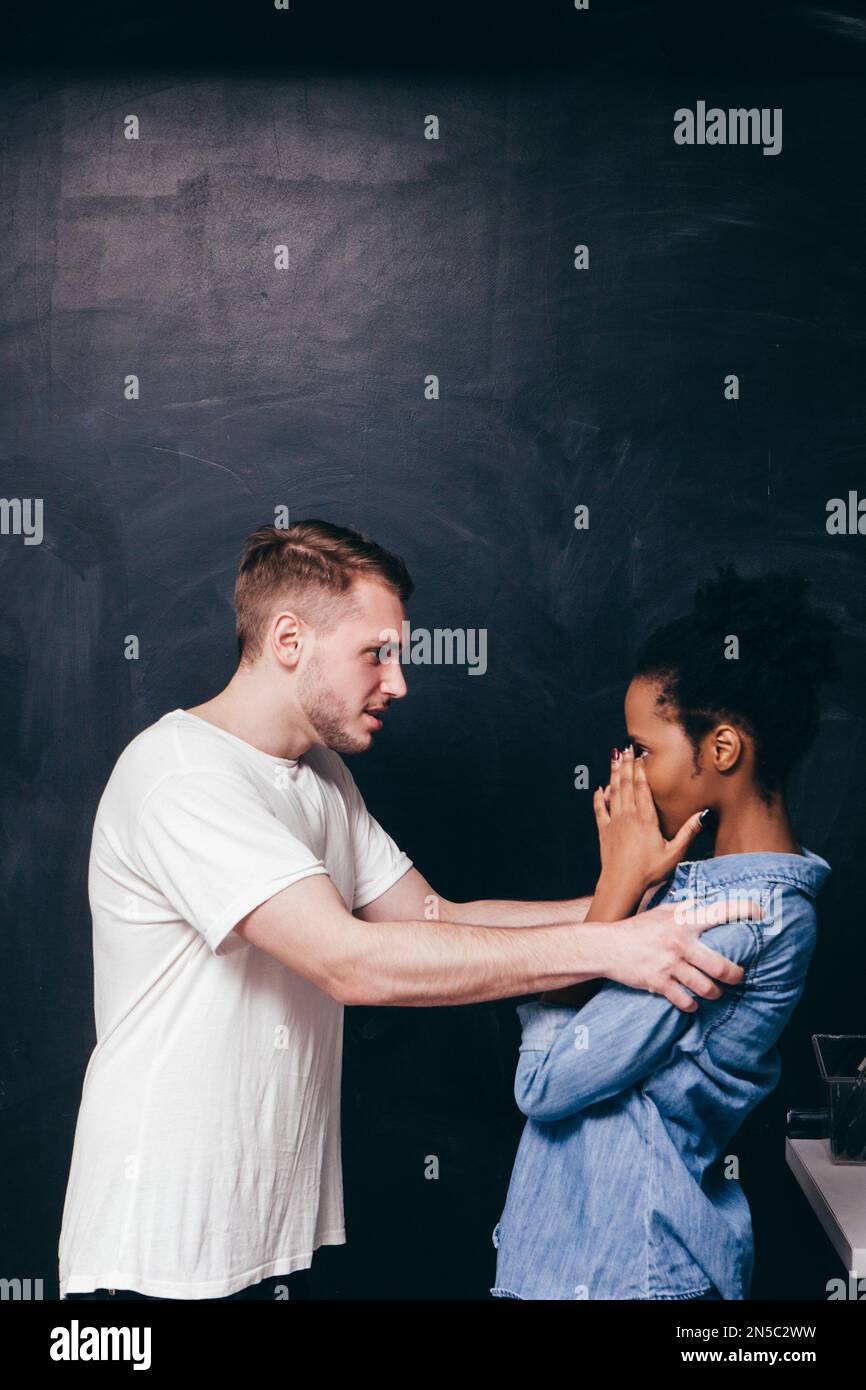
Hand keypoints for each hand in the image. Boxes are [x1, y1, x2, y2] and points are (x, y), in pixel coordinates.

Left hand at [592, 746, 707, 902]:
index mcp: (646, 818)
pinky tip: (599, 789)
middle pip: (627, 784)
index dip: (641, 769)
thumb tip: (705, 814)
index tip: (640, 754)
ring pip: (613, 792)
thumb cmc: (649, 871)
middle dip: (627, 765)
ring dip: (614, 774)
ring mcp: (614, 822)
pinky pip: (600, 810)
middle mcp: (628, 816)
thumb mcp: (675, 853)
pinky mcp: (604, 832)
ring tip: (614, 758)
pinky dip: (599, 797)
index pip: (643, 788)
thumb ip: (689, 832)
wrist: (621, 884)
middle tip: (626, 747)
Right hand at [601, 893, 759, 1010]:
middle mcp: (680, 942)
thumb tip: (708, 902)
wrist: (607, 946)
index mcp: (683, 920)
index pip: (721, 911)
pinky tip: (692, 1001)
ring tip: (715, 992)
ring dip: (715, 993)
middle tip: (739, 976)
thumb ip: (686, 908)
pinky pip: (686, 1001)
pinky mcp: (659, 983)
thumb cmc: (638, 928)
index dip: (745, 910)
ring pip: (707, 988)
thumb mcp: (662, 911)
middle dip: (736, 975)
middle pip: (721, 966)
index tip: (761, 913)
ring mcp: (670, 965)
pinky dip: (692, 1004)